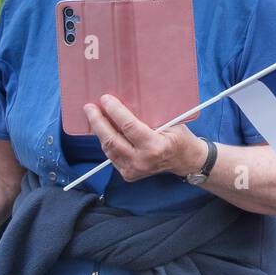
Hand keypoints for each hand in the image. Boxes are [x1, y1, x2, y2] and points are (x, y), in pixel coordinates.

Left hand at [84, 94, 206, 181]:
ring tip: (93, 117)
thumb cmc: (180, 138)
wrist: (186, 161)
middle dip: (98, 122)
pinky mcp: (128, 174)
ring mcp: (134, 170)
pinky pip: (112, 156)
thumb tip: (128, 100)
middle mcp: (142, 161)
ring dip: (99, 132)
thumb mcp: (172, 123)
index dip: (115, 111)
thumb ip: (151, 116)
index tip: (105, 99)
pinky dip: (107, 142)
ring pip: (108, 149)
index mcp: (155, 147)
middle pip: (112, 139)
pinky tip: (104, 131)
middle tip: (89, 107)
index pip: (128, 126)